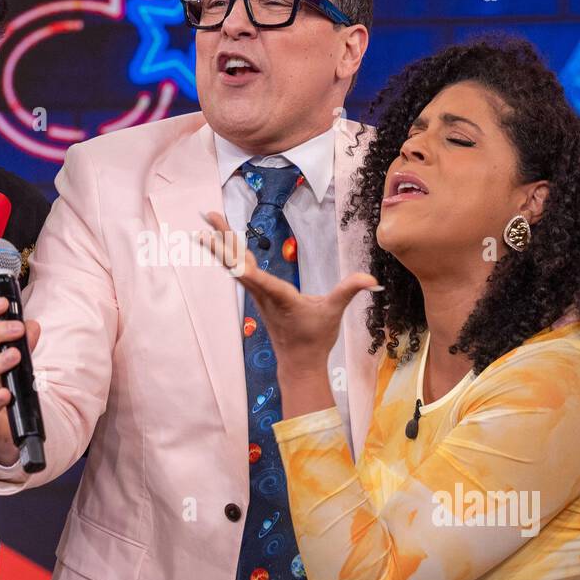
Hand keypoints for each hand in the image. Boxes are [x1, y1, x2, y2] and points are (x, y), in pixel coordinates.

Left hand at [198, 211, 378, 375]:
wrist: (299, 363)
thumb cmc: (315, 338)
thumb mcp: (333, 313)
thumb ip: (349, 291)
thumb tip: (371, 278)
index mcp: (280, 297)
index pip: (258, 278)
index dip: (241, 263)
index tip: (225, 247)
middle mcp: (264, 294)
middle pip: (238, 263)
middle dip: (222, 240)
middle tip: (208, 216)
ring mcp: (258, 295)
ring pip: (235, 265)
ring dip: (222, 243)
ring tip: (208, 221)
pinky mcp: (258, 296)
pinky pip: (240, 271)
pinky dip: (231, 254)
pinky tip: (225, 243)